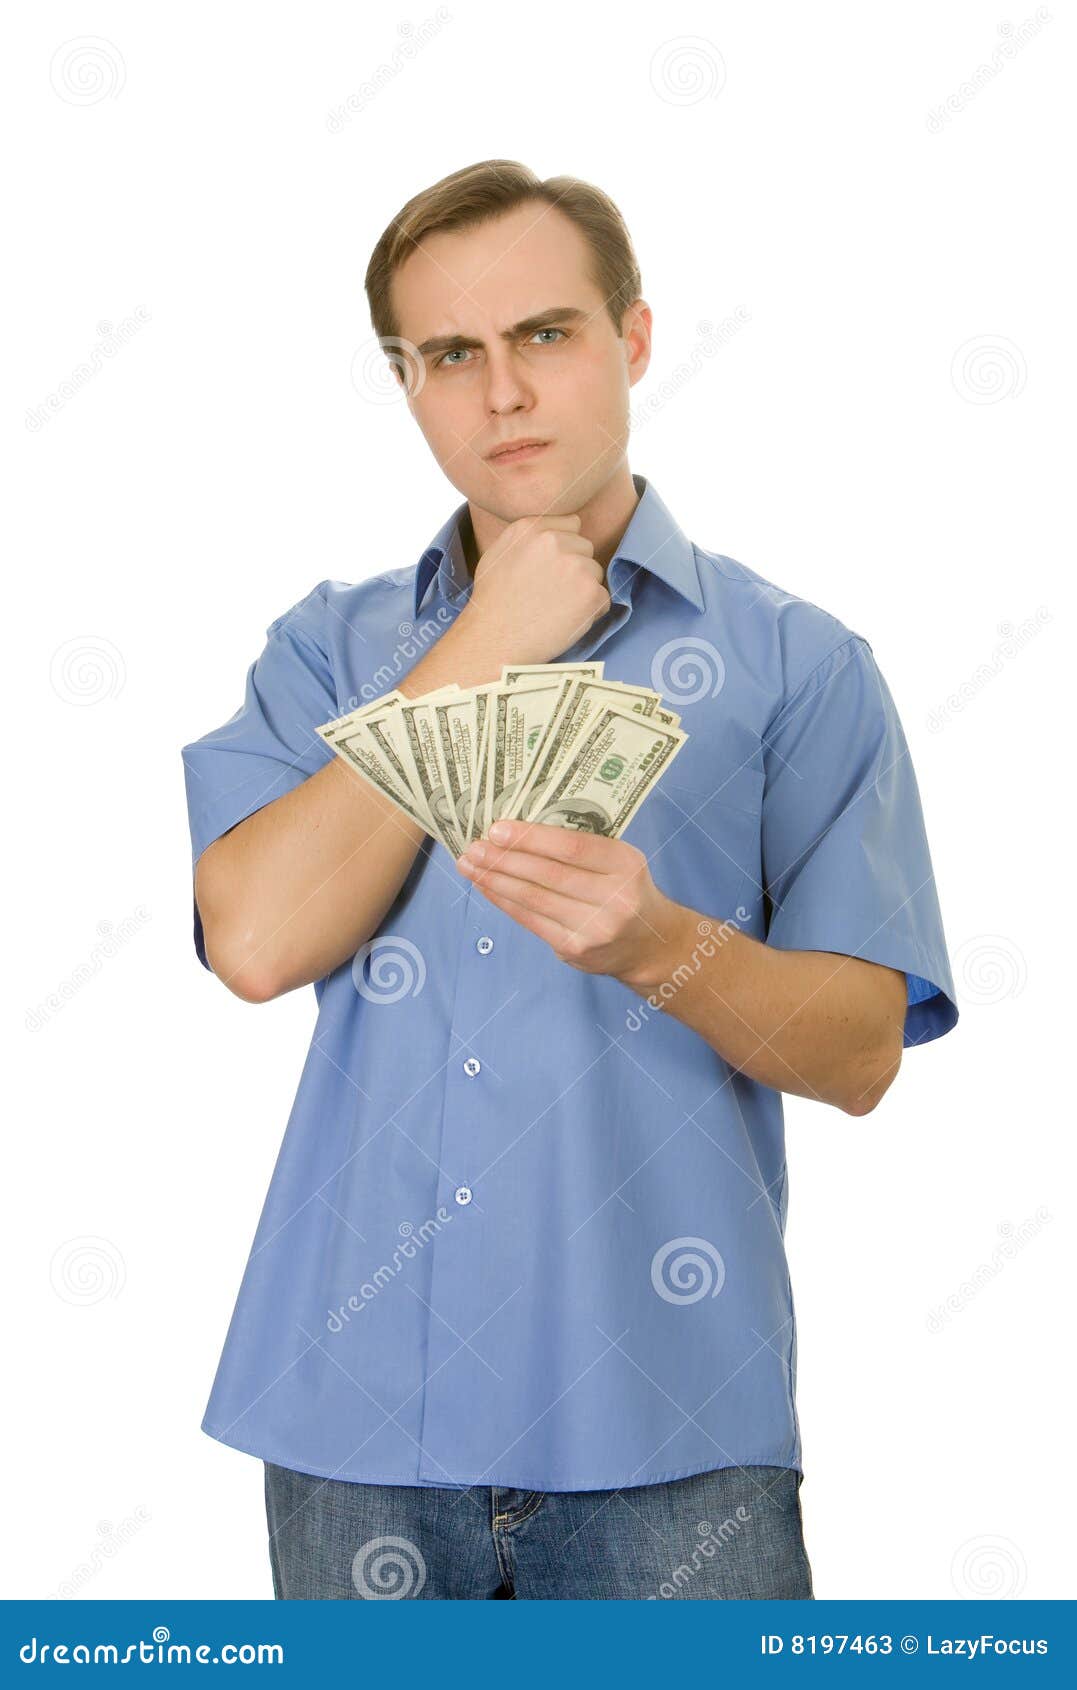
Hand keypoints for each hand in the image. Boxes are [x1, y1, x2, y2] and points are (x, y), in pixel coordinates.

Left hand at [455, 818, 687, 987]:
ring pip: (534, 899)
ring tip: (470, 865)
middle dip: (504, 859)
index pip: (572, 848)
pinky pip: (531, 920)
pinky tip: (486, 887)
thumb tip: (519, 831)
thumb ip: (582, 849)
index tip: (497, 829)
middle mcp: (614, 898)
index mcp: (626, 865)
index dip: (531, 838)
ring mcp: (594, 927)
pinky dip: (504, 902)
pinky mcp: (574, 949)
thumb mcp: (619, 862)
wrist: (649, 945)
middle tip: (473, 846)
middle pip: (548, 874)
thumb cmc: (625, 891)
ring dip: (496, 880)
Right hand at [466, 514, 609, 663]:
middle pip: (585, 548)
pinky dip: (590, 612)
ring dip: (582, 590)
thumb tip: (553, 530)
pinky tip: (565, 620)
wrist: (495, 640)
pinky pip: (603, 599)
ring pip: (595, 573)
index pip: (571, 524)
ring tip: (555, 608)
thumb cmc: (493, 602)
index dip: (564, 547)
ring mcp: (577, 567)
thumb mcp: (499, 553)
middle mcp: (556, 542)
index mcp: (532, 528)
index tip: (551, 567)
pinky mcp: (591, 593)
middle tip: (550, 592)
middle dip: (574, 567)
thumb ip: (528, 534)